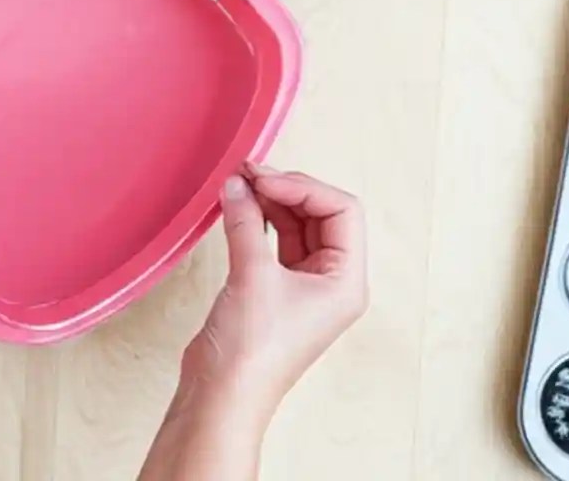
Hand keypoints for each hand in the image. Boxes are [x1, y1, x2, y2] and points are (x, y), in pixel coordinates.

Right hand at [181, 166, 368, 427]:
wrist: (221, 396)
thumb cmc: (251, 351)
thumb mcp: (252, 276)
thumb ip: (245, 222)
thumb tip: (235, 184)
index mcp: (347, 281)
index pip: (341, 211)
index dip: (303, 187)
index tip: (262, 178)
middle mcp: (332, 282)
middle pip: (321, 214)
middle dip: (285, 189)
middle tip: (247, 173)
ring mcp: (303, 287)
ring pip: (296, 227)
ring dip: (269, 203)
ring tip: (237, 185)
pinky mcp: (274, 291)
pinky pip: (274, 243)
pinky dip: (257, 223)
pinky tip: (236, 207)